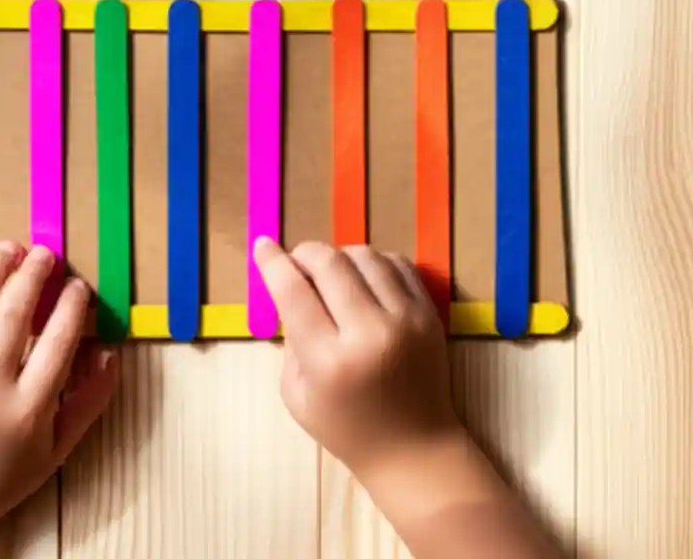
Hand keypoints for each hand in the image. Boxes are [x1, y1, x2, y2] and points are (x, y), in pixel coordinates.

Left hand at [0, 242, 118, 551]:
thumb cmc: (2, 473)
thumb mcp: (58, 448)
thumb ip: (90, 401)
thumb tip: (110, 352)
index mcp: (27, 410)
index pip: (58, 341)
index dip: (72, 306)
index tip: (78, 287)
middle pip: (13, 313)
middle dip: (34, 275)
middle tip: (46, 254)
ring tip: (9, 248)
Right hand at [252, 238, 460, 478]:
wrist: (414, 448)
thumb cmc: (346, 428)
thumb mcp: (296, 394)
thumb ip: (290, 340)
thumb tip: (291, 289)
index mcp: (328, 361)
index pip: (293, 292)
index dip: (273, 262)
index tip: (263, 245)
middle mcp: (369, 333)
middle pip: (330, 263)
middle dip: (305, 254)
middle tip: (297, 263)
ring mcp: (405, 320)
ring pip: (365, 256)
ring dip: (340, 256)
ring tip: (332, 275)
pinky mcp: (429, 314)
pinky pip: (398, 265)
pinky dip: (374, 262)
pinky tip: (363, 279)